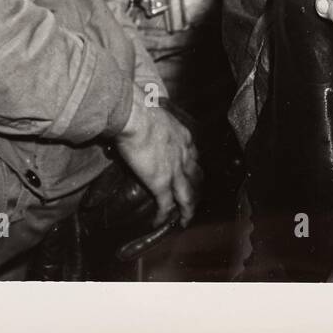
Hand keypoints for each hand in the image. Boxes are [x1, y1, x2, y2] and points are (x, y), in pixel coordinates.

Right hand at [114, 88, 201, 227]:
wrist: (136, 115)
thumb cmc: (140, 109)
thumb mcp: (155, 115)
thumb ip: (153, 124)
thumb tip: (141, 124)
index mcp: (184, 137)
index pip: (194, 155)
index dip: (194, 167)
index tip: (191, 173)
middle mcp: (185, 154)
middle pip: (196, 177)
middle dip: (196, 189)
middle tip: (194, 199)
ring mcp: (175, 170)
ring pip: (187, 195)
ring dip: (187, 209)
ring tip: (184, 219)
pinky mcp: (161, 182)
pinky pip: (165, 205)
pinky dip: (163, 216)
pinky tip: (159, 223)